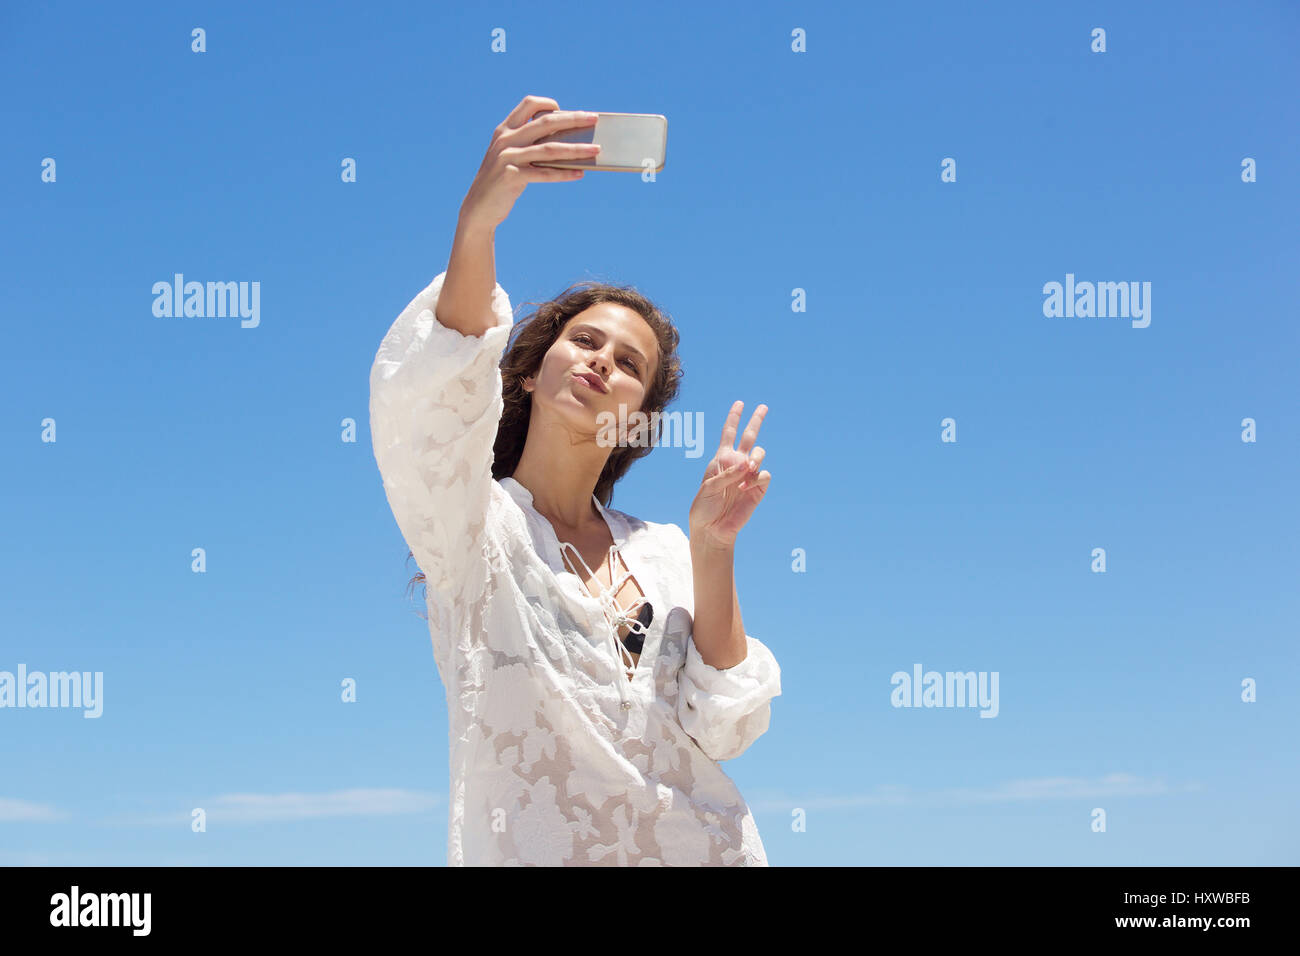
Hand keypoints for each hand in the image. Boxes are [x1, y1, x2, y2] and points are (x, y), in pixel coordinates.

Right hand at [459, 95, 601, 230]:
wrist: (479, 207)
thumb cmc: (503, 179)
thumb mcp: (511, 155)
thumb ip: (530, 143)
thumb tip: (566, 140)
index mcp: (505, 129)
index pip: (529, 104)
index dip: (549, 104)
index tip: (568, 112)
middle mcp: (506, 139)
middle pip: (545, 122)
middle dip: (573, 119)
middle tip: (593, 119)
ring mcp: (507, 157)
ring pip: (549, 149)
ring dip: (576, 149)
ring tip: (595, 149)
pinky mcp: (511, 177)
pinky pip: (544, 173)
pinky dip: (564, 173)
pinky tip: (580, 174)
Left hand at [688, 401, 770, 548]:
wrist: (712, 528)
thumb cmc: (704, 506)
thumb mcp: (709, 487)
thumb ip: (727, 473)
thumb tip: (747, 464)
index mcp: (722, 459)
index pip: (728, 433)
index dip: (734, 418)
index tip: (739, 403)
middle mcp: (737, 463)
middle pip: (749, 436)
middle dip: (756, 420)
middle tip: (763, 406)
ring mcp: (748, 475)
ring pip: (759, 453)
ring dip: (755, 457)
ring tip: (748, 469)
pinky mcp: (758, 488)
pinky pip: (764, 475)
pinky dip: (756, 478)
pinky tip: (746, 487)